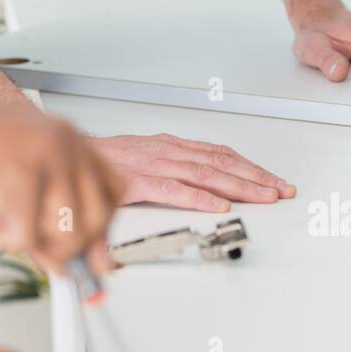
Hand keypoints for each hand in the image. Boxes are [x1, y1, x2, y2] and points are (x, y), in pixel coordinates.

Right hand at [0, 103, 122, 273]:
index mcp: (67, 136)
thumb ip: (51, 213)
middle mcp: (65, 143)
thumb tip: (78, 264)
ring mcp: (46, 161)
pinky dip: (2, 238)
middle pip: (98, 221)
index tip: (96, 260)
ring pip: (68, 237)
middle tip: (40, 249)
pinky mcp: (21, 182)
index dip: (104, 230)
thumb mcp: (16, 180)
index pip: (114, 191)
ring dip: (30, 243)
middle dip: (69, 247)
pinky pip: (27, 241)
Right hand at [92, 133, 294, 211]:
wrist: (70, 156)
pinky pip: (172, 189)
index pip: (222, 155)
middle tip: (280, 191)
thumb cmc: (107, 161)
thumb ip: (175, 171)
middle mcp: (168, 151)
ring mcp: (153, 165)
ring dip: (238, 186)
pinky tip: (217, 205)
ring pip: (205, 174)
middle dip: (255, 177)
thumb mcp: (147, 159)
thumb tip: (205, 187)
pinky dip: (197, 197)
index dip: (251, 168)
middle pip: (221, 163)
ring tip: (263, 197)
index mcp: (172, 146)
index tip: (274, 182)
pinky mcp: (136, 182)